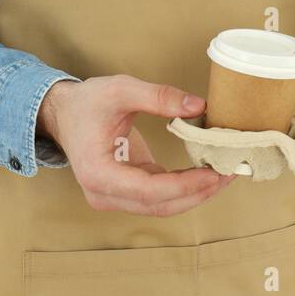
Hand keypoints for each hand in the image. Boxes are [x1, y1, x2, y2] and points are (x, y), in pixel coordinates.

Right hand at [37, 75, 232, 215]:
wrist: (64, 113)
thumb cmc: (87, 102)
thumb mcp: (121, 90)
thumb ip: (159, 96)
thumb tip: (199, 107)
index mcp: (97, 173)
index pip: (148, 190)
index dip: (184, 186)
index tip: (213, 173)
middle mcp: (104, 193)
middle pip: (159, 205)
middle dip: (198, 192)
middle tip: (230, 172)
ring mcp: (114, 196)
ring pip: (162, 206)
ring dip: (196, 193)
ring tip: (225, 173)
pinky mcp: (127, 191)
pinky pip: (160, 196)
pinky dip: (185, 188)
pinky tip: (207, 173)